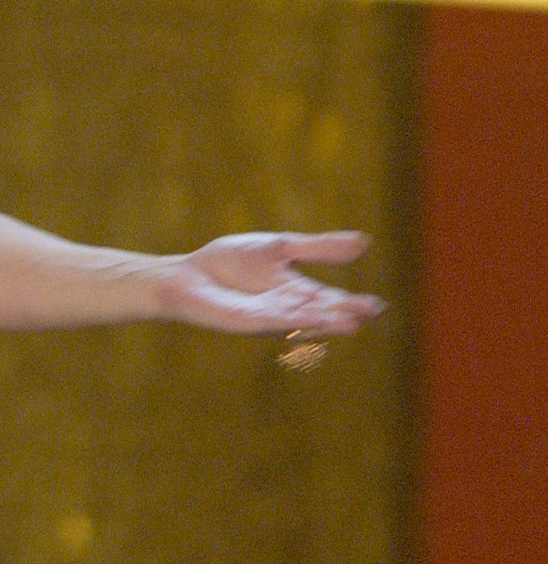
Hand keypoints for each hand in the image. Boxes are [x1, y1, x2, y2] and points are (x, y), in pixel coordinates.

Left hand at [155, 230, 384, 335]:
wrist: (186, 275)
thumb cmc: (229, 264)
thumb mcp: (279, 248)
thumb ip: (317, 249)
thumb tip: (363, 242)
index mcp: (296, 293)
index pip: (329, 299)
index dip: (352, 303)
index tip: (378, 306)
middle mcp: (285, 310)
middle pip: (318, 312)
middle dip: (342, 313)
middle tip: (370, 313)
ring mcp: (265, 318)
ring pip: (298, 319)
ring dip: (322, 320)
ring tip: (350, 322)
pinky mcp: (243, 321)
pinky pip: (269, 320)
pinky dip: (288, 319)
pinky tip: (305, 320)